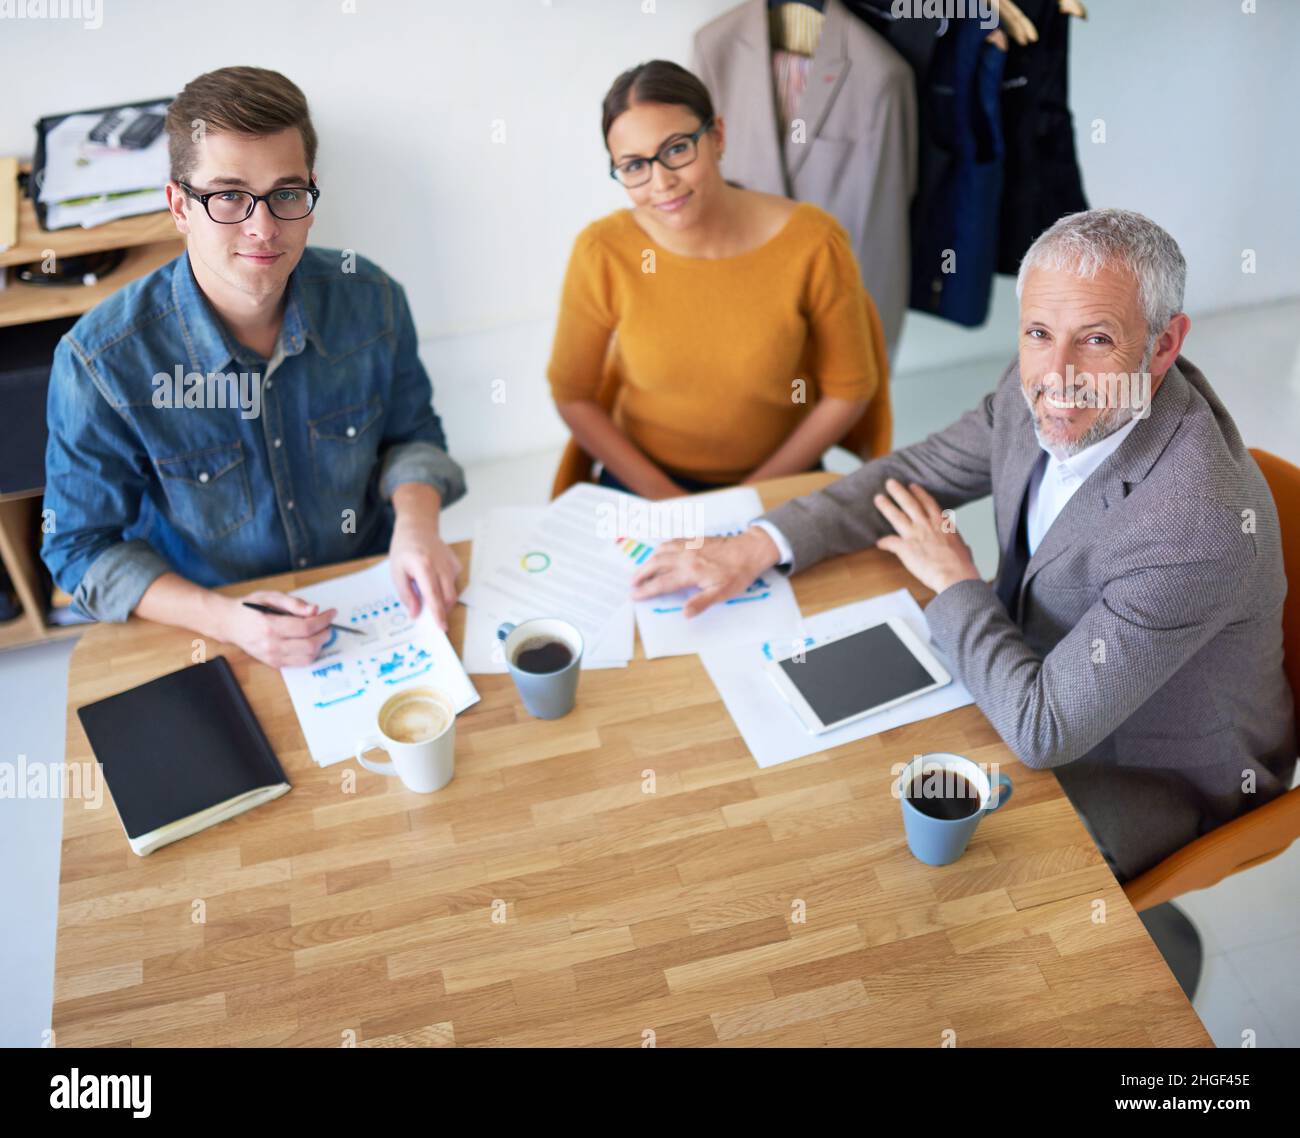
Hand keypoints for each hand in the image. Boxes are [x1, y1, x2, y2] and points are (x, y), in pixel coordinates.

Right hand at [220, 589, 338, 667]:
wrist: (229, 623)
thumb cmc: (248, 608)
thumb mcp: (270, 597)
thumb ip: (294, 603)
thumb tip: (314, 610)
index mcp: (270, 626)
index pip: (306, 627)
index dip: (324, 620)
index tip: (331, 613)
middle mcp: (271, 645)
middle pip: (310, 645)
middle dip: (325, 634)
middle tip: (328, 624)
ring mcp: (272, 656)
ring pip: (307, 658)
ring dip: (319, 645)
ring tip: (319, 632)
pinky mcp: (273, 663)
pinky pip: (299, 663)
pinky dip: (309, 653)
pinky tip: (309, 641)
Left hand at [389, 514, 461, 630]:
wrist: (418, 529)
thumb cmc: (405, 550)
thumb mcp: (397, 573)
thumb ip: (407, 594)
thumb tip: (415, 613)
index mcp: (423, 566)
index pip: (433, 595)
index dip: (438, 613)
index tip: (442, 627)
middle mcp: (440, 565)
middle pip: (448, 597)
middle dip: (443, 611)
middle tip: (434, 619)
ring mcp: (451, 564)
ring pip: (452, 592)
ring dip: (443, 600)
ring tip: (429, 593)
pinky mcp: (456, 564)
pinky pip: (454, 584)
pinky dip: (446, 589)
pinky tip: (436, 581)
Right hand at [630, 527, 779, 617]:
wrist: (750, 549)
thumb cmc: (738, 573)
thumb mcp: (723, 592)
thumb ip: (702, 602)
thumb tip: (685, 613)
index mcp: (691, 572)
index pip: (662, 582)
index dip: (647, 590)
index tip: (635, 595)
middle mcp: (686, 557)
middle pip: (655, 564)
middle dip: (641, 574)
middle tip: (632, 584)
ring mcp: (689, 546)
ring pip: (660, 551)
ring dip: (648, 561)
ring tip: (641, 570)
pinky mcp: (694, 540)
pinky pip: (670, 542)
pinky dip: (659, 548)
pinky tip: (658, 553)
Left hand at [873, 479, 981, 594]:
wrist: (955, 576)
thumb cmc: (962, 565)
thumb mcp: (963, 548)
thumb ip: (959, 544)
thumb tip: (965, 548)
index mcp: (942, 524)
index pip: (928, 503)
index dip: (919, 493)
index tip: (912, 486)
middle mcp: (927, 525)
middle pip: (910, 503)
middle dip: (899, 492)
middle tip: (890, 483)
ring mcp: (915, 535)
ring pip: (897, 516)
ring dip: (886, 506)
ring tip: (878, 498)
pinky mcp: (906, 547)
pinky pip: (890, 542)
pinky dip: (884, 542)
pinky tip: (879, 542)